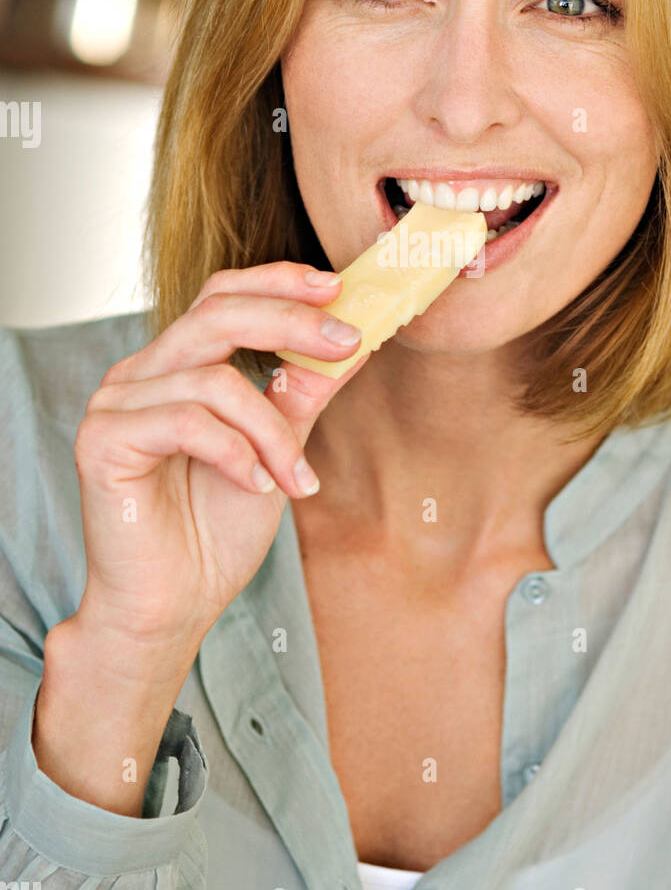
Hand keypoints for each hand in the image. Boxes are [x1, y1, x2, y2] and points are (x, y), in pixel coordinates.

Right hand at [71, 261, 367, 653]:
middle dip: (291, 324)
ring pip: (213, 381)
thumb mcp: (277, 451)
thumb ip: (301, 395)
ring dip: (273, 431)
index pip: (220, 296)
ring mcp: (115, 404)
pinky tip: (257, 486)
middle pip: (216, 314)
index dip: (276, 283)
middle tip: (347, 344)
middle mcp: (139, 375)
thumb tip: (349, 343)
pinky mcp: (101, 441)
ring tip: (297, 478)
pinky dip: (236, 453)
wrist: (174, 607)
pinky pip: (187, 423)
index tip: (337, 288)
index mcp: (174, 367)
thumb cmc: (216, 533)